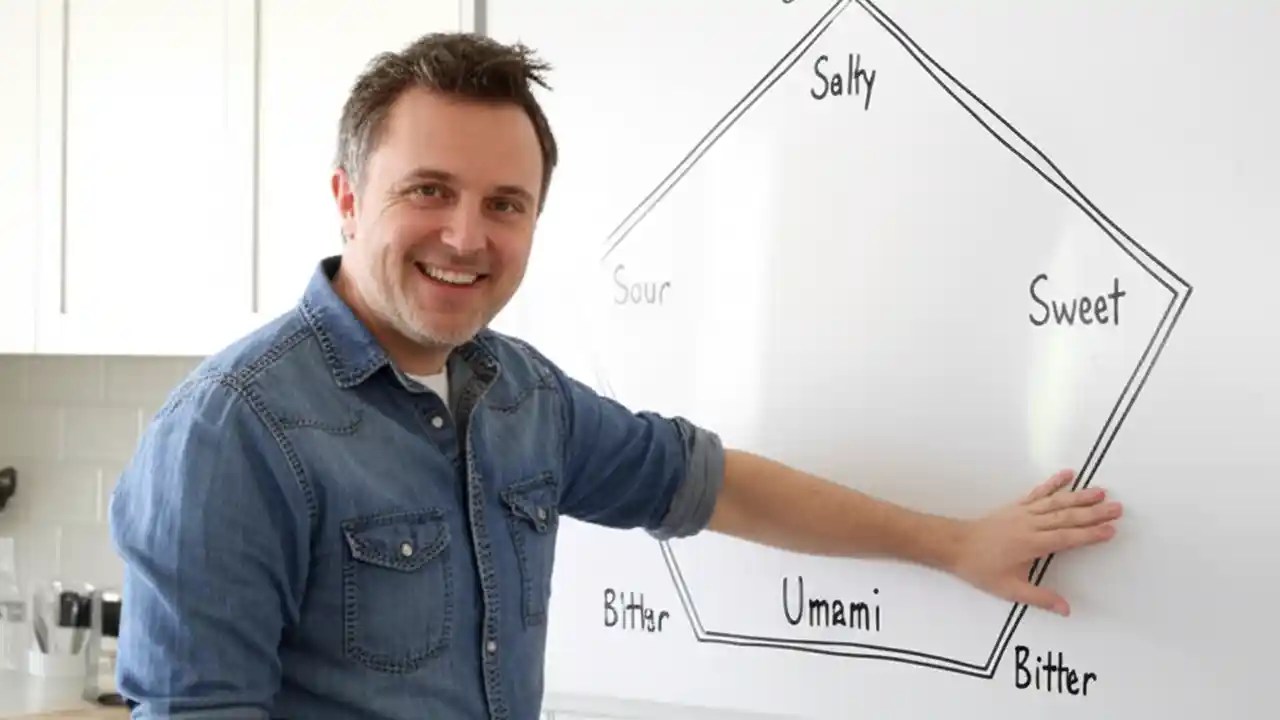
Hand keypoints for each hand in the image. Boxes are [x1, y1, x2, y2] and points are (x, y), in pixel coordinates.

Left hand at [951, 469, 1121, 616]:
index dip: (1090, 534)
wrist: (954, 545)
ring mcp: (1023, 512)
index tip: (1111, 530)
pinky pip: (1038, 492)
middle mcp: (1030, 524)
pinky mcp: (1016, 507)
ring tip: (1101, 490)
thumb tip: (1065, 609)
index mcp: (1032, 544)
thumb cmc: (980, 568)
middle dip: (1094, 512)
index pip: (1068, 537)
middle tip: (1117, 507)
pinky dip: (1053, 483)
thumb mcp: (1010, 589)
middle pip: (1067, 516)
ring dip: (1079, 496)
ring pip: (1056, 502)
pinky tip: (1067, 474)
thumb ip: (1040, 598)